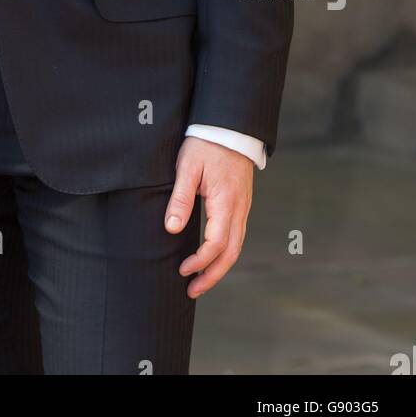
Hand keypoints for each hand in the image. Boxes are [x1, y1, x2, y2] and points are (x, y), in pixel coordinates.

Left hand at [164, 136, 253, 297]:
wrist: (229, 125)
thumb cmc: (205, 143)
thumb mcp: (187, 167)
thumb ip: (180, 199)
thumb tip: (171, 229)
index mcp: (226, 203)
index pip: (215, 245)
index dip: (199, 262)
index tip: (182, 271)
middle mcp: (239, 209)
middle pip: (231, 253)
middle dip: (212, 276)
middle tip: (192, 291)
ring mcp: (243, 206)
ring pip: (236, 246)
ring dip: (219, 267)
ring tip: (200, 280)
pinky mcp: (241, 202)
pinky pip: (237, 234)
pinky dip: (225, 252)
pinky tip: (211, 256)